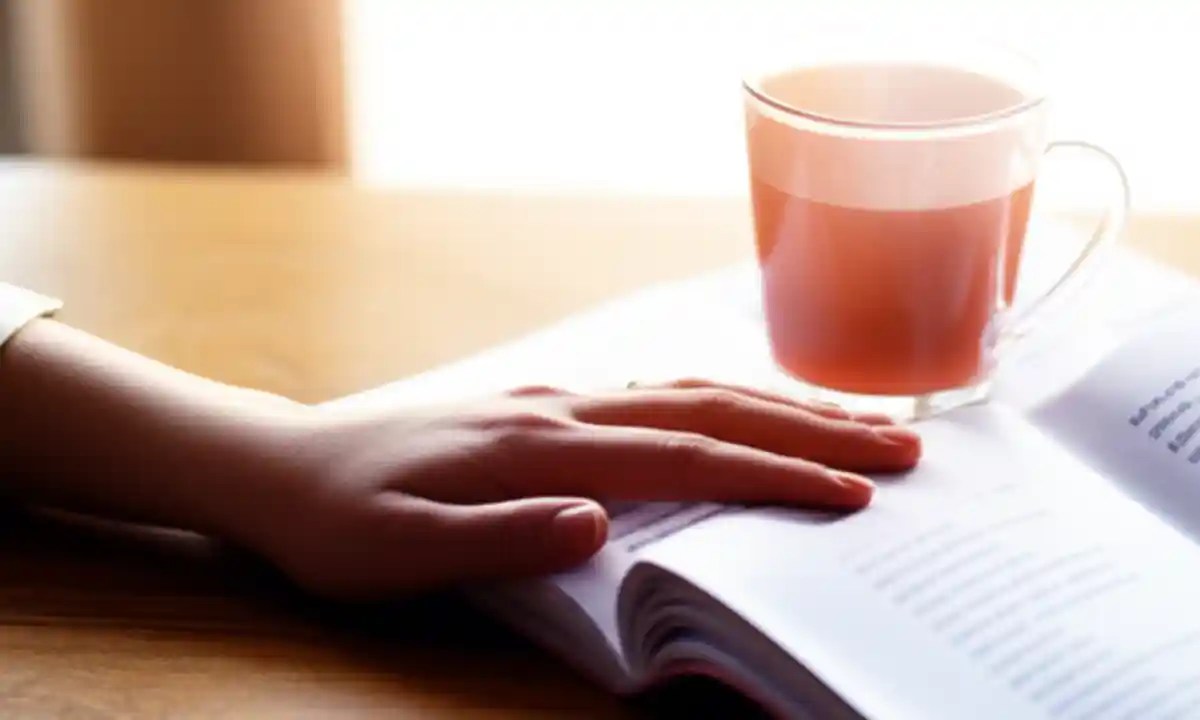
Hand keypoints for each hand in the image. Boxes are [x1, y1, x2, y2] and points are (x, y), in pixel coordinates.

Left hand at [244, 380, 919, 599]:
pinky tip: (751, 407)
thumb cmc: (338, 524)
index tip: (855, 499)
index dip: (773, 476)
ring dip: (781, 405)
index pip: (683, 457)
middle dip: (812, 430)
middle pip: (711, 407)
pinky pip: (657, 390)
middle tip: (904, 449)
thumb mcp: (398, 554)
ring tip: (859, 423)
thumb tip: (601, 527)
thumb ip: (498, 537)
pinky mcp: (545, 404)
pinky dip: (725, 395)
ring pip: (691, 387)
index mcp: (538, 447)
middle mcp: (561, 410)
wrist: (280, 468)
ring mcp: (556, 400)